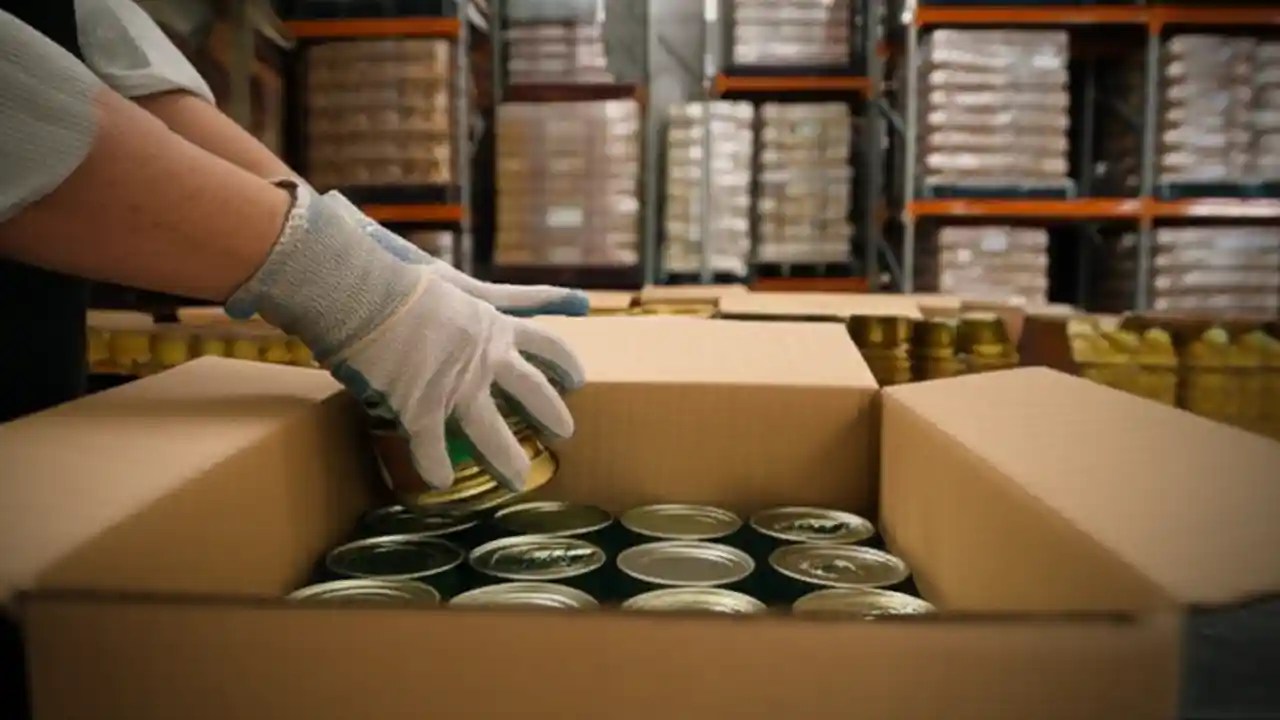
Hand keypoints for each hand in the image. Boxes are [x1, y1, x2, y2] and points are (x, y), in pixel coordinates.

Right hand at [227, 183, 584, 490]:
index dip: (563, 358)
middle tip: (566, 429)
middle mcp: (483, 355)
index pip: (542, 338)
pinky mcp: (422, 404)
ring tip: (519, 477)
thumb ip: (463, 294)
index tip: (580, 376)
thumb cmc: (394, 270)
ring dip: (506, 456)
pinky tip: (440, 482)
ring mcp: (456, 383)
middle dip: (551, 410)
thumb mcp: (445, 278)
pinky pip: (431, 445)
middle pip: (530, 389)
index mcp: (491, 321)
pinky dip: (434, 464)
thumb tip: (490, 287)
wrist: (363, 287)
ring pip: (490, 429)